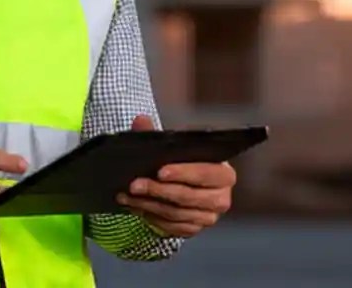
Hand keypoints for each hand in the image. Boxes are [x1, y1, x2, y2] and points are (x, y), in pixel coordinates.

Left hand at [116, 115, 236, 237]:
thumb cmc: (182, 163)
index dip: (183, 173)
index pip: (206, 174)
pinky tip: (134, 206)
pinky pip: (170, 227)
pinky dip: (150, 216)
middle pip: (188, 197)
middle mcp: (221, 198)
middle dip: (158, 190)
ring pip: (175, 213)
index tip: (160, 171)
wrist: (185, 186)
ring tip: (127, 195)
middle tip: (134, 184)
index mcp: (224, 173)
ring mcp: (208, 217)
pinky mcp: (193, 230)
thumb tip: (140, 120)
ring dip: (148, 204)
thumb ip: (155, 132)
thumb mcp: (171, 147)